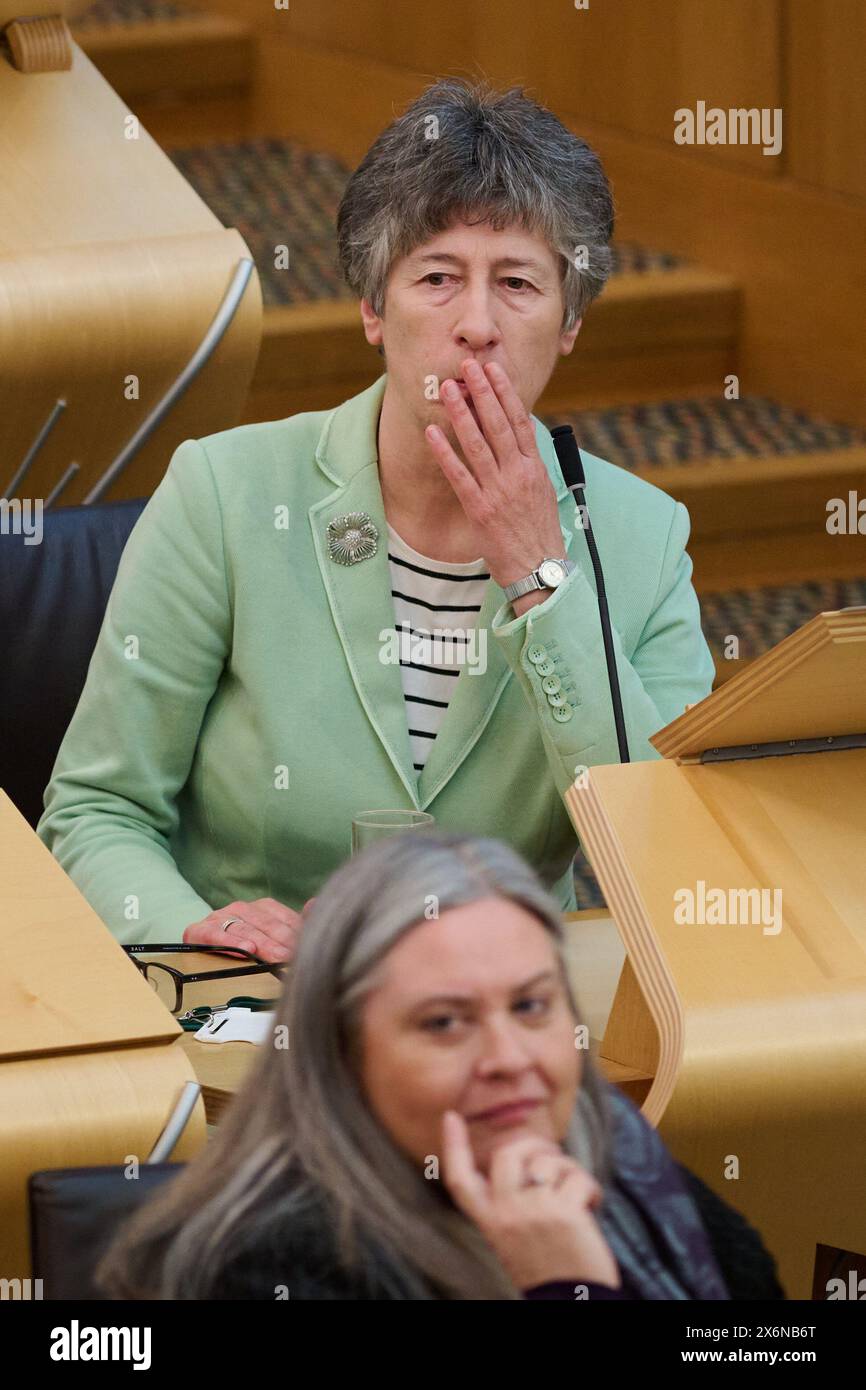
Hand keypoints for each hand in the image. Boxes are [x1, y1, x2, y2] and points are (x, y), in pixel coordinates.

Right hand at [184, 897, 303, 963]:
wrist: (198, 950)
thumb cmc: (240, 946)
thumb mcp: (270, 938)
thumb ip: (294, 924)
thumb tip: (314, 905)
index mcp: (261, 908)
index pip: (283, 918)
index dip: (297, 933)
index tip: (309, 948)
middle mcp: (241, 909)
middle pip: (265, 924)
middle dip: (282, 941)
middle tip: (295, 957)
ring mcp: (219, 918)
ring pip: (243, 929)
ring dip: (261, 943)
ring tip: (275, 956)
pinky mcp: (198, 930)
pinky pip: (215, 935)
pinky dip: (230, 942)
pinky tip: (246, 950)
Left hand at [425, 359, 565, 589]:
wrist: (539, 567)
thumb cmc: (539, 531)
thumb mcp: (543, 491)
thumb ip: (530, 460)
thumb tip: (522, 431)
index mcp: (534, 468)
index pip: (519, 421)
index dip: (505, 392)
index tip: (494, 369)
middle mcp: (517, 475)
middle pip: (498, 425)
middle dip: (483, 392)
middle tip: (468, 366)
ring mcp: (498, 492)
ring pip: (478, 445)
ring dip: (462, 414)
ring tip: (450, 390)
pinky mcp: (480, 510)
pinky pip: (459, 477)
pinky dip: (445, 454)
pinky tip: (432, 434)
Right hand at [441, 1110, 619, 1289]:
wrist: (572, 1303)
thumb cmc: (548, 1268)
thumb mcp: (513, 1237)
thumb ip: (510, 1204)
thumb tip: (526, 1163)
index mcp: (490, 1222)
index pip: (460, 1180)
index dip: (453, 1146)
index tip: (451, 1117)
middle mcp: (506, 1213)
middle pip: (507, 1154)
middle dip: (533, 1144)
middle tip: (552, 1155)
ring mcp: (534, 1211)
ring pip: (548, 1161)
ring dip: (570, 1170)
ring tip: (579, 1194)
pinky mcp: (564, 1212)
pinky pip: (579, 1178)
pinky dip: (591, 1188)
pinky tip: (592, 1205)